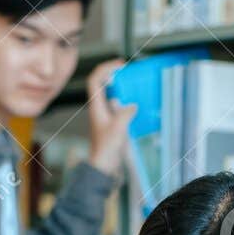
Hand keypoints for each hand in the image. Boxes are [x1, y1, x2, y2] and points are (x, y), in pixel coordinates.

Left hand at [85, 58, 135, 175]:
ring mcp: (105, 117)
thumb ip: (125, 113)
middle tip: (130, 73)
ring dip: (123, 89)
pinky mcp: (113, 124)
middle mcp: (99, 110)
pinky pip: (119, 107)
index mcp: (96, 107)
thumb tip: (132, 105)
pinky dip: (128, 103)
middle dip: (116, 76)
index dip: (106, 68)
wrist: (104, 169)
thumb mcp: (118, 129)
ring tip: (136, 86)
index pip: (95, 80)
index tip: (120, 65)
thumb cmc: (106, 151)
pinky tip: (138, 107)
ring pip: (112, 95)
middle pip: (103, 85)